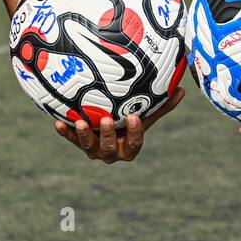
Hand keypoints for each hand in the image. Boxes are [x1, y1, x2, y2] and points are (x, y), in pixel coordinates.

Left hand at [54, 87, 183, 162]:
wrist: (105, 126)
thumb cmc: (129, 120)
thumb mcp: (145, 114)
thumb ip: (161, 105)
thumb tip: (183, 89)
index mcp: (129, 147)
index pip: (134, 143)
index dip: (134, 132)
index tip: (135, 117)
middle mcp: (110, 151)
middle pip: (108, 148)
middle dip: (106, 135)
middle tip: (106, 120)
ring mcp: (92, 148)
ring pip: (87, 146)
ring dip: (82, 136)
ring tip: (79, 122)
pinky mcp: (77, 140)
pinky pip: (69, 138)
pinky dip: (64, 132)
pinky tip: (57, 123)